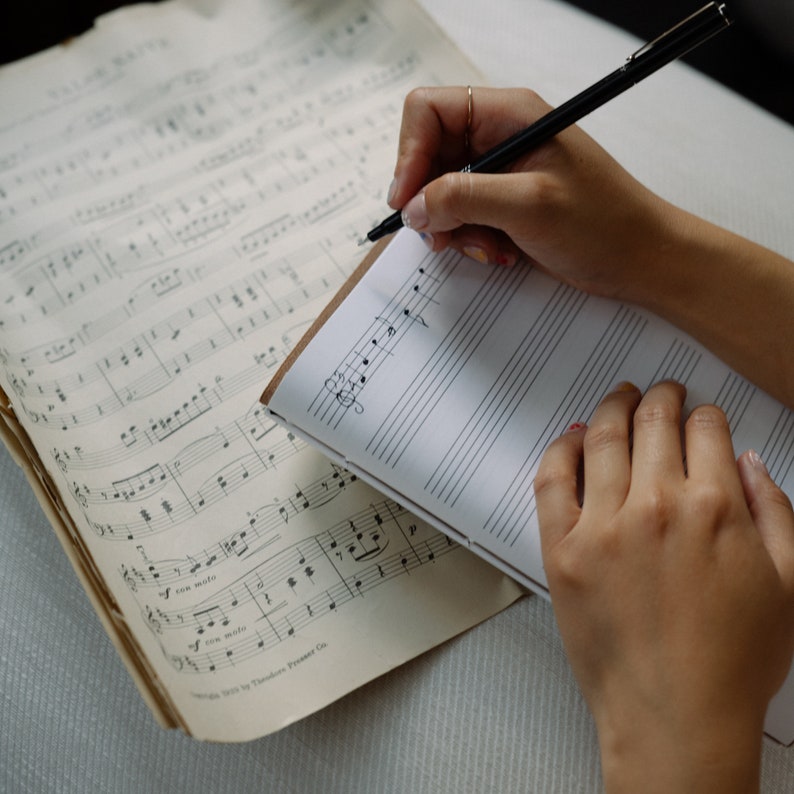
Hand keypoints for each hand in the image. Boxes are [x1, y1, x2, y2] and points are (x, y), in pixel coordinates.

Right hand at [389, 86, 672, 298]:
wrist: (641, 259)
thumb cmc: (604, 223)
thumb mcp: (529, 206)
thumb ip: (464, 199)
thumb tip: (413, 207)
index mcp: (508, 115)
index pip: (428, 112)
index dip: (409, 155)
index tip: (408, 201)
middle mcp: (499, 136)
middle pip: (428, 156)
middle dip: (431, 201)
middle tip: (444, 236)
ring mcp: (500, 172)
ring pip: (440, 193)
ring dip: (452, 227)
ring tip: (487, 247)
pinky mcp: (502, 203)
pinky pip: (461, 216)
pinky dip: (469, 239)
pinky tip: (499, 251)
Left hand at [533, 381, 793, 792]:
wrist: (675, 717)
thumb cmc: (734, 661)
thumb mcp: (788, 584)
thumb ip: (774, 511)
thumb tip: (746, 459)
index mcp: (716, 507)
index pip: (704, 430)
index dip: (704, 415)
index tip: (700, 416)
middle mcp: (656, 505)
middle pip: (653, 422)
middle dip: (660, 397)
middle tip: (659, 390)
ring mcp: (602, 525)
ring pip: (603, 438)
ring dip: (612, 407)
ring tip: (618, 397)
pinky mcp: (562, 549)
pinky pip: (551, 479)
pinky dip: (560, 449)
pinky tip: (571, 438)